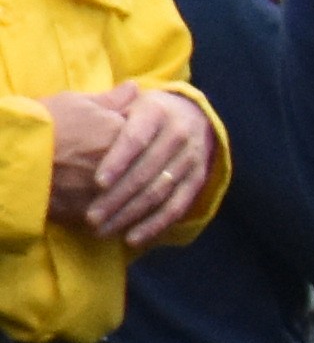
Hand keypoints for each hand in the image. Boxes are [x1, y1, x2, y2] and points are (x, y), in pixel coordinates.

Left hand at [45, 88, 213, 244]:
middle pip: (147, 171)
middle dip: (118, 197)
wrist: (192, 115)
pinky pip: (177, 207)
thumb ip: (108, 106)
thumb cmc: (143, 112)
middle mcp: (179, 135)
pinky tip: (132, 239)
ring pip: (160, 192)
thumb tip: (88, 111)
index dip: (118, 161)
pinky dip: (154, 225)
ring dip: (131, 215)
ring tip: (103, 230)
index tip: (97, 182)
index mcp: (158, 113)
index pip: (137, 139)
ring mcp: (191, 159)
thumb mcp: (127, 103)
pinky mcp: (197, 180)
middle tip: (91, 217)